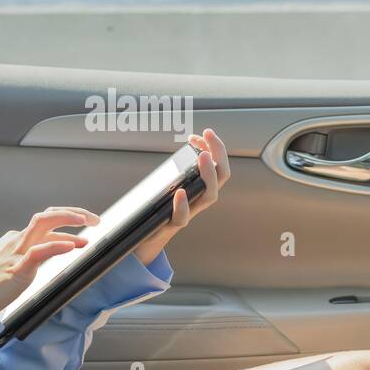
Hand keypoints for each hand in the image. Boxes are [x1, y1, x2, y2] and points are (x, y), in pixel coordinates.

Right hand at [0, 206, 100, 315]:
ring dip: (68, 220)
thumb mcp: (9, 266)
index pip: (46, 225)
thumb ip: (26, 258)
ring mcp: (16, 253)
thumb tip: (43, 255)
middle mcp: (17, 241)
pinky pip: (39, 252)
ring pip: (43, 224)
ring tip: (88, 224)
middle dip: (73, 213)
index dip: (68, 226)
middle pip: (46, 216)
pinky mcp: (17, 269)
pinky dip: (57, 245)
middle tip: (95, 219)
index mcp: (16, 241)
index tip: (84, 232)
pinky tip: (72, 246)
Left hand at [132, 128, 229, 265]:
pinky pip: (182, 217)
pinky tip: (180, 192)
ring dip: (208, 175)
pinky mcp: (173, 224)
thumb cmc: (161, 206)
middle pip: (221, 177)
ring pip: (209, 196)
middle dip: (219, 153)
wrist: (147, 237)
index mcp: (202, 188)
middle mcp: (200, 199)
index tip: (205, 132)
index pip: (219, 166)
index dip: (217, 148)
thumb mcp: (172, 183)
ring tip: (202, 155)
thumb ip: (180, 168)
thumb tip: (187, 143)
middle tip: (208, 134)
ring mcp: (189, 212)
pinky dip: (182, 204)